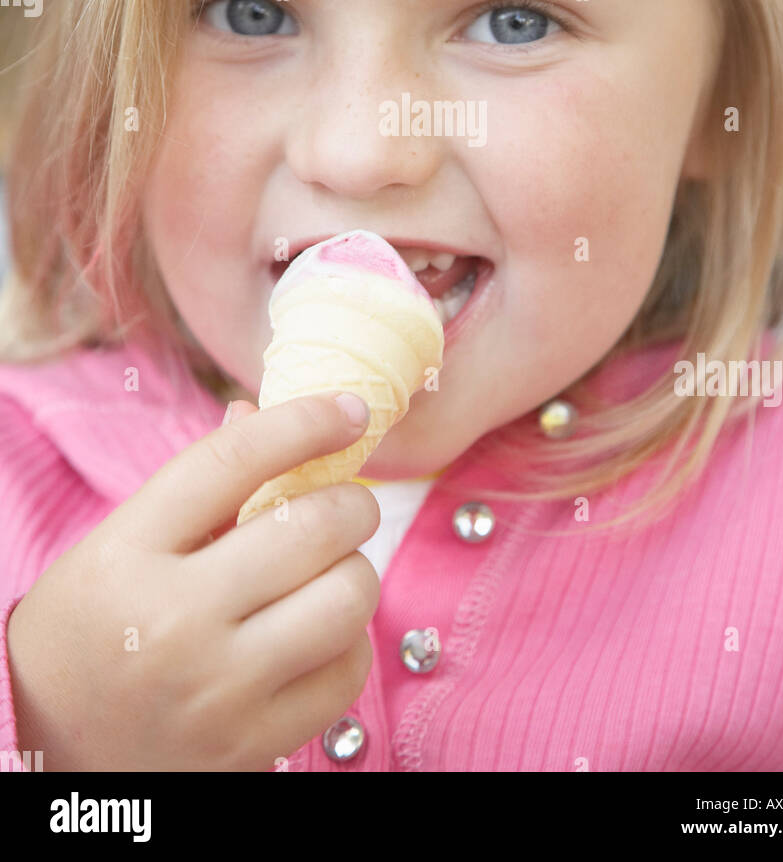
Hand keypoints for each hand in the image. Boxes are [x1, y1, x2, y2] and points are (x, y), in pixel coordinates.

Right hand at [7, 391, 380, 770]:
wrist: (54, 747)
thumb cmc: (93, 627)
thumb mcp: (118, 544)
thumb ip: (197, 481)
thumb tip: (262, 411)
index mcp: (127, 554)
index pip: (233, 461)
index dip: (304, 422)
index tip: (347, 409)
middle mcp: (173, 620)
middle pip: (313, 527)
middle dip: (351, 502)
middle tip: (347, 504)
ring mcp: (217, 690)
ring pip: (347, 597)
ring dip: (355, 571)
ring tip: (329, 572)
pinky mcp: (253, 744)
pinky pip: (348, 671)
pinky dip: (348, 642)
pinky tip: (318, 634)